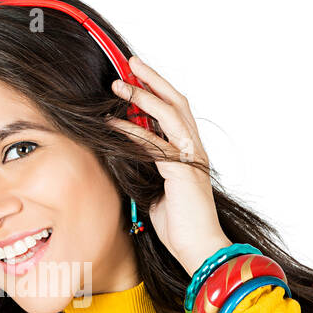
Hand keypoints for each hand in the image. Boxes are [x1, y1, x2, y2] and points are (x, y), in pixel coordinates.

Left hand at [107, 56, 231, 275]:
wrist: (199, 249)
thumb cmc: (180, 227)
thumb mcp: (156, 191)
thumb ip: (146, 169)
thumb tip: (124, 157)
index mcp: (190, 152)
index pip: (175, 111)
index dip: (157, 91)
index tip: (136, 76)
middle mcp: (193, 149)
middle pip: (176, 101)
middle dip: (153, 79)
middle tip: (130, 62)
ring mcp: (191, 158)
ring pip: (169, 114)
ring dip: (142, 96)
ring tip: (118, 84)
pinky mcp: (183, 171)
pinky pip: (155, 144)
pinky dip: (133, 131)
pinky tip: (113, 123)